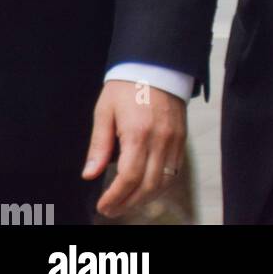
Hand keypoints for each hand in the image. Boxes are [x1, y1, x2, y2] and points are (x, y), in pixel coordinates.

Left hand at [82, 80, 186, 217]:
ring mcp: (174, 139)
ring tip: (127, 202)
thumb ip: (99, 145)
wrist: (156, 63)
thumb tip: (90, 174)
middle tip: (111, 210)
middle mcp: (160, 138)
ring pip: (164, 182)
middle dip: (128, 204)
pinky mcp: (182, 137)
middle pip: (148, 185)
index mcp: (138, 132)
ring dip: (145, 198)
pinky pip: (174, 171)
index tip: (103, 205)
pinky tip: (146, 188)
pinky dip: (160, 185)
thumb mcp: (105, 111)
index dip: (115, 197)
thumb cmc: (127, 85)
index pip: (128, 177)